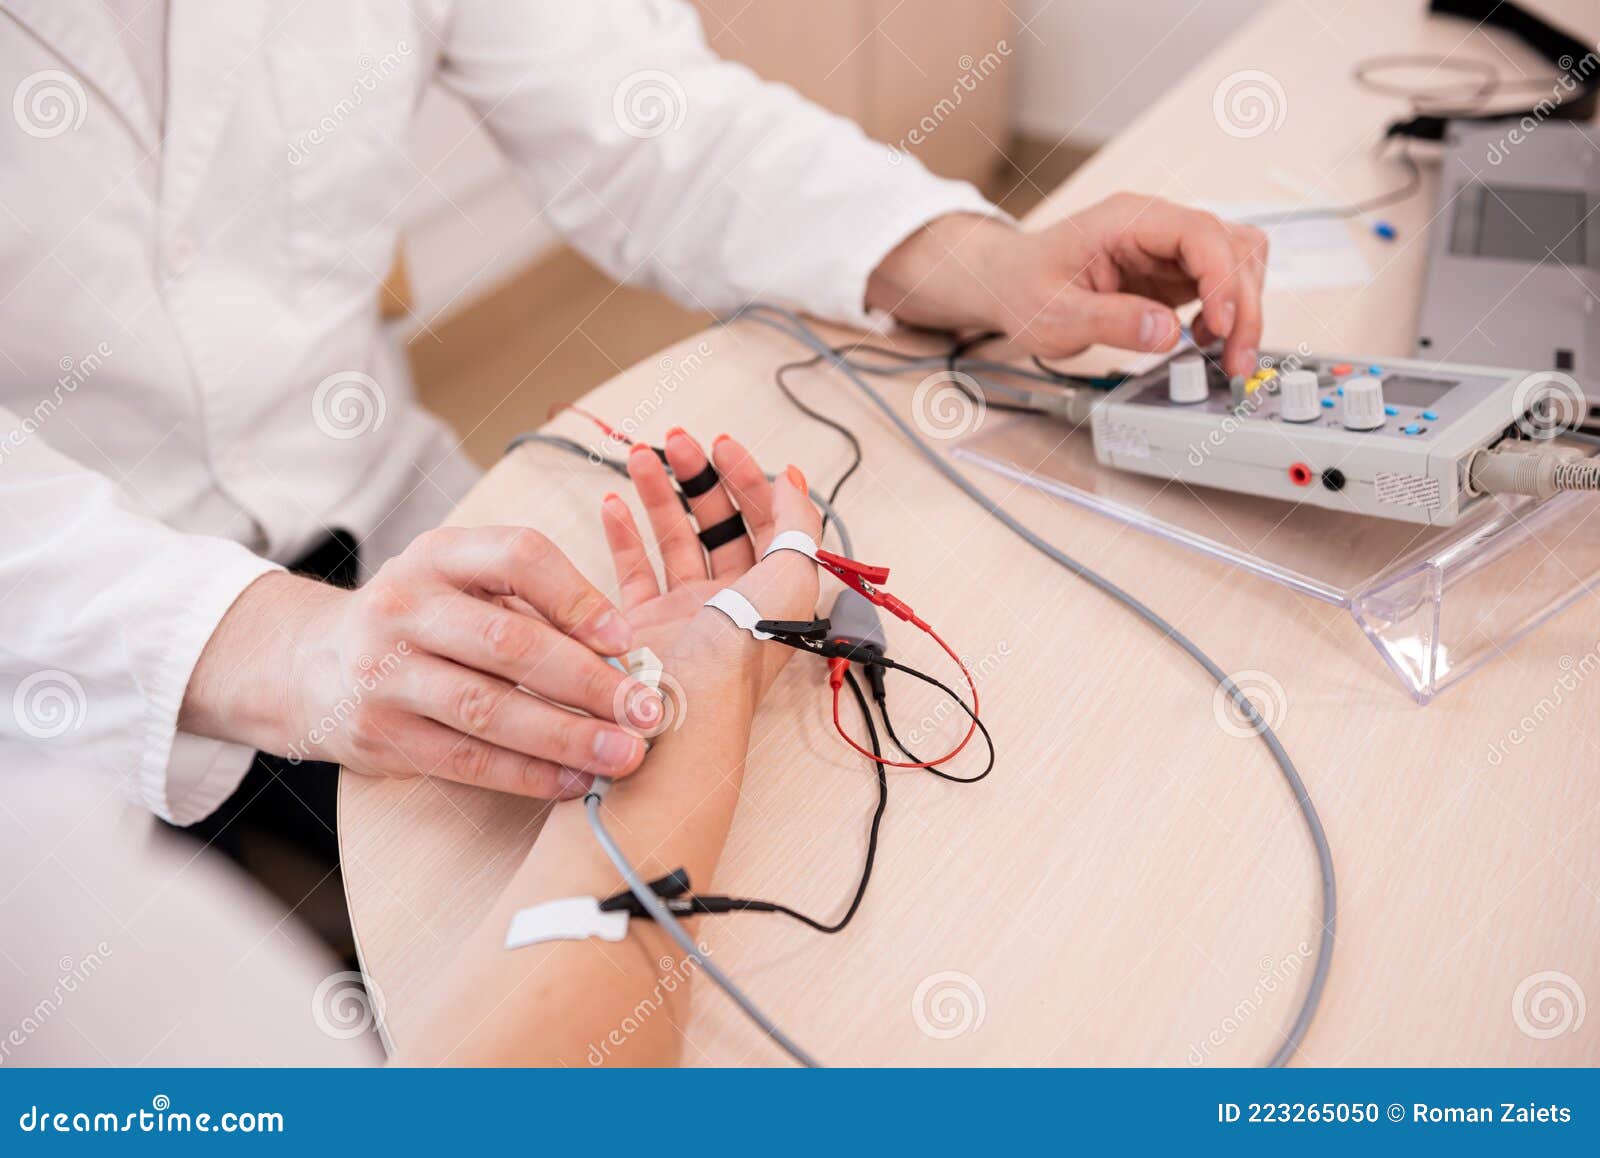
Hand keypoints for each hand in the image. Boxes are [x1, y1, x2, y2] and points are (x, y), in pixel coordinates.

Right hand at [182, 526, 647, 800]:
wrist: (309, 663)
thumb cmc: (421, 618)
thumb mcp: (460, 581)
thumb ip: (530, 601)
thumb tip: (622, 649)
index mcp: (439, 555)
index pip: (517, 556)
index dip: (577, 596)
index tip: (626, 637)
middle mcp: (406, 606)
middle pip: (508, 643)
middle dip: (587, 681)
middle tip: (646, 709)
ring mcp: (386, 673)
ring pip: (488, 710)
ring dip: (566, 737)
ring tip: (624, 754)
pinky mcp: (381, 734)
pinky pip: (466, 760)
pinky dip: (527, 774)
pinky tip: (576, 781)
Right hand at [599, 428, 821, 702]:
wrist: (684, 707)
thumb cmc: (740, 650)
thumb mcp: (793, 575)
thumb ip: (799, 524)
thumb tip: (793, 483)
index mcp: (774, 591)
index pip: (768, 523)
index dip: (749, 480)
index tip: (723, 446)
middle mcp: (732, 601)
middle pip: (719, 525)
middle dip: (700, 478)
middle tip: (678, 442)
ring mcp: (686, 612)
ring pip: (674, 539)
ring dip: (659, 494)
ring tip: (641, 456)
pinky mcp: (643, 625)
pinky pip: (632, 571)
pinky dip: (622, 534)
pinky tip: (613, 502)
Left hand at [866, 197, 1268, 377]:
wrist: (1008, 281)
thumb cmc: (1023, 286)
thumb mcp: (1053, 314)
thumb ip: (1109, 321)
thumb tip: (1166, 332)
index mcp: (1127, 219)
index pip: (1200, 233)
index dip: (1223, 278)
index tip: (1224, 325)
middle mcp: (1156, 226)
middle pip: (1233, 247)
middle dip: (1245, 305)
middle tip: (1237, 361)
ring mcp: (1168, 248)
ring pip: (1238, 262)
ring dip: (1243, 309)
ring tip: (1221, 353)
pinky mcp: (1173, 272)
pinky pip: (1222, 283)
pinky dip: (1227, 313)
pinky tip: (1202, 340)